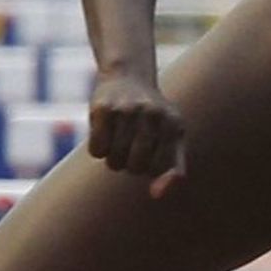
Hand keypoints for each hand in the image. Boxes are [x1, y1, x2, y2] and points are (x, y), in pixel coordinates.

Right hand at [87, 71, 185, 197]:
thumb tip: (158, 195)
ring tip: (118, 138)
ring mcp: (128, 111)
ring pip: (115, 161)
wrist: (128, 75)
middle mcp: (153, 116)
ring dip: (113, 157)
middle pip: (135, 167)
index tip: (150, 151)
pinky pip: (97, 150)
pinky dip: (98, 149)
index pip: (158, 170)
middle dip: (130, 163)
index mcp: (174, 125)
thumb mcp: (171, 138)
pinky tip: (104, 132)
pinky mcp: (103, 109)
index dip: (149, 167)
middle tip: (130, 144)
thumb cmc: (152, 118)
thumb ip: (172, 169)